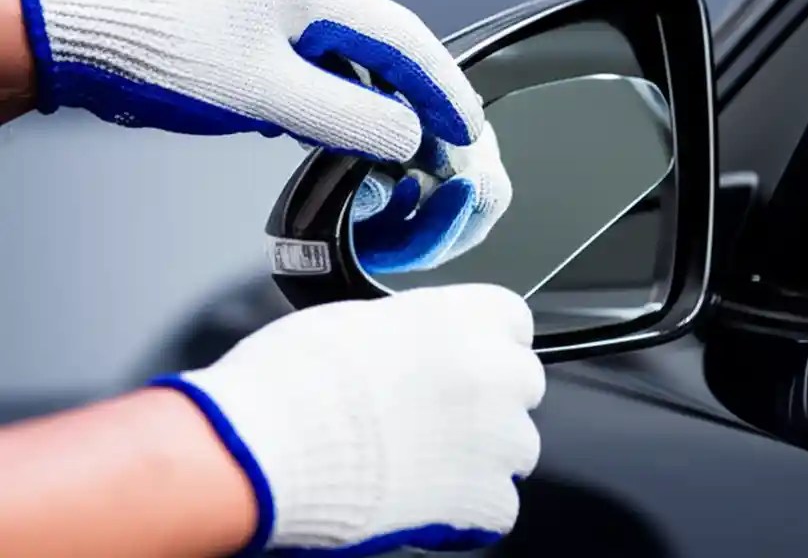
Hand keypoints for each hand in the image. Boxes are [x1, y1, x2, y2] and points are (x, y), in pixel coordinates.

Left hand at [17, 0, 510, 267]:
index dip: (444, 88)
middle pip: (382, 48)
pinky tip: (343, 137)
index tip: (469, 127)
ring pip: (350, 62)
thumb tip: (408, 139)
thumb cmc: (162, 54)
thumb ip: (351, 120)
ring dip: (376, 106)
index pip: (404, 38)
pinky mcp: (255, 34)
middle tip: (448, 143)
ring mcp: (275, 9)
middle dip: (418, 98)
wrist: (81, 45)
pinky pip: (316, 69)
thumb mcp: (270, 97)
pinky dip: (337, 104)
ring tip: (403, 151)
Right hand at [150, 284, 544, 555]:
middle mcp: (494, 372)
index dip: (482, 344)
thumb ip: (413, 332)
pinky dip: (467, 512)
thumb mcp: (357, 321)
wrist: (262, 449)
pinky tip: (420, 501)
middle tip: (432, 418)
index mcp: (465, 317)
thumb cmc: (290, 381)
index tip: (457, 362)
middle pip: (521, 384)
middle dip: (487, 401)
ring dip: (480, 456)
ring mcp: (498, 439)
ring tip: (418, 464)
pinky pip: (499, 508)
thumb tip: (418, 349)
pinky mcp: (486, 501)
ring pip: (516, 448)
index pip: (512, 322)